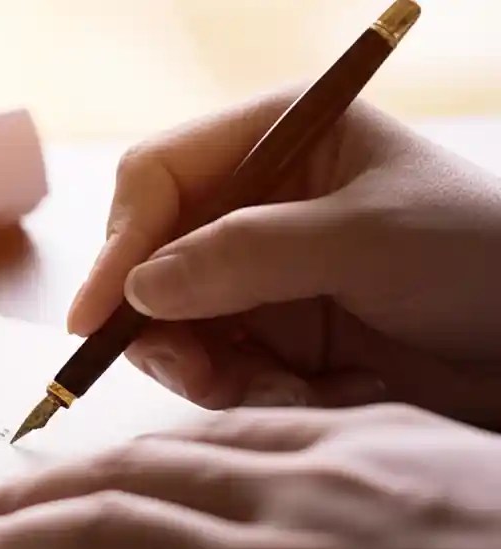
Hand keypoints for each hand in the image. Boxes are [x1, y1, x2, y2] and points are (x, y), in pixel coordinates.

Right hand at [68, 89, 500, 428]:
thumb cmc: (483, 258)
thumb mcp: (367, 241)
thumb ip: (247, 255)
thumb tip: (136, 289)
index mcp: (275, 140)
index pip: (156, 179)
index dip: (117, 244)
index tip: (96, 316)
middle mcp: (253, 203)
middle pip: (147, 260)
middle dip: (160, 323)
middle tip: (195, 375)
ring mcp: (258, 274)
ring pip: (172, 324)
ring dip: (205, 368)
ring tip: (270, 391)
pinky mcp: (274, 335)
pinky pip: (216, 368)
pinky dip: (244, 393)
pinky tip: (308, 396)